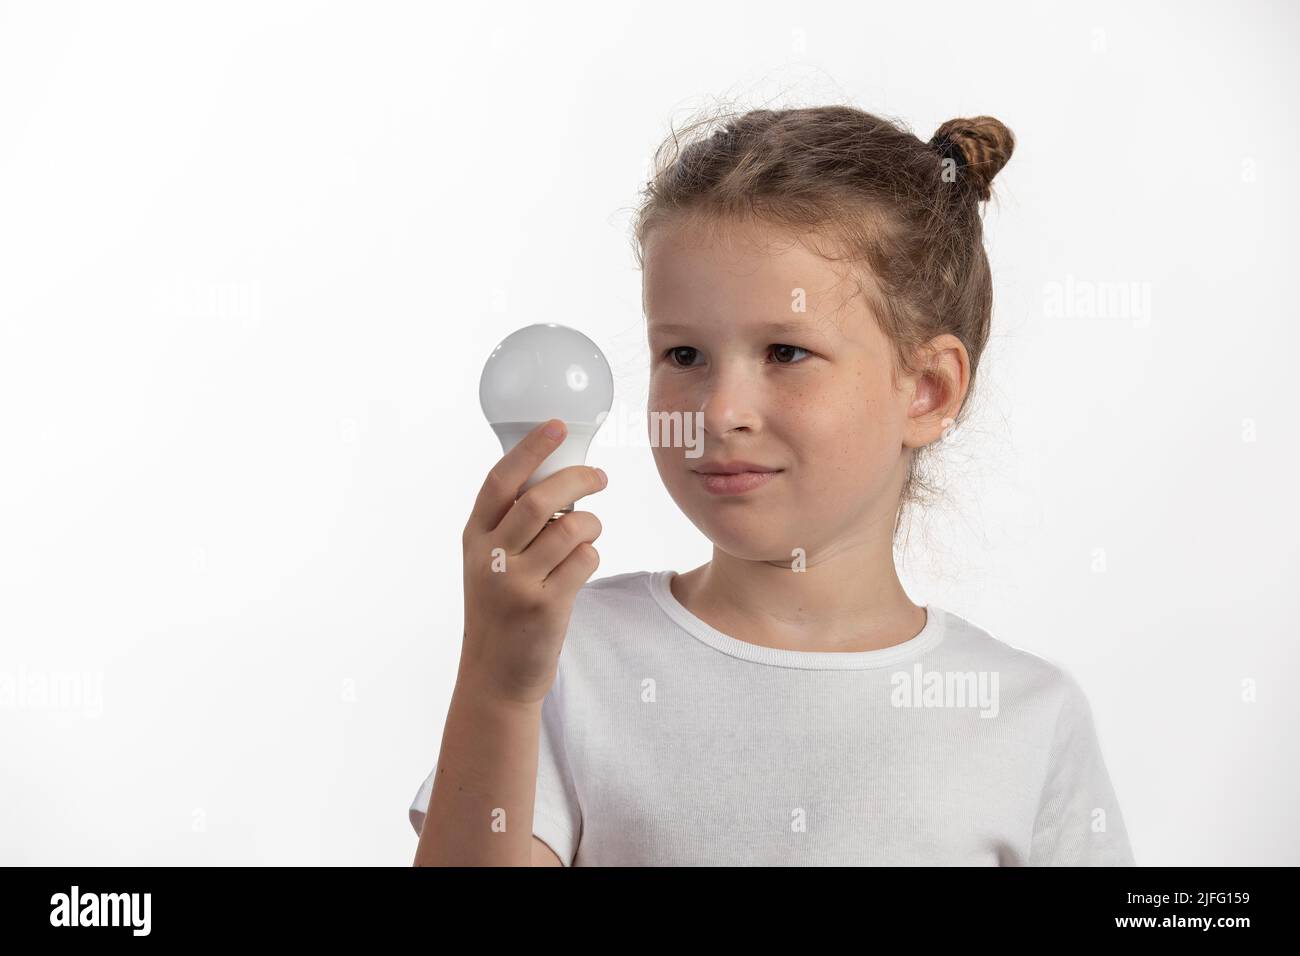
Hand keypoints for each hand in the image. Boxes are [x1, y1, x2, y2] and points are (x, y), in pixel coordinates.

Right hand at [458, 419, 606, 704]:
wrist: (495, 675)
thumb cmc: (499, 608)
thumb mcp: (488, 562)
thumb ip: (509, 524)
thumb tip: (554, 477)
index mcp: (474, 537)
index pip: (500, 481)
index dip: (530, 449)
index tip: (556, 426)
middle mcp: (490, 556)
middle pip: (540, 499)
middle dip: (578, 479)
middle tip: (599, 477)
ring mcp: (516, 583)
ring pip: (571, 528)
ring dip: (591, 524)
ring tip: (589, 531)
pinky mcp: (545, 606)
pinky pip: (585, 560)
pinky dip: (591, 556)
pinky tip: (580, 567)